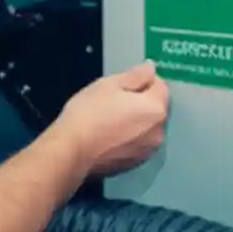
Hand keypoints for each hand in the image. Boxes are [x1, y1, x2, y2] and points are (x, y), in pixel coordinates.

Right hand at [53, 61, 169, 176]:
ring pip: (147, 127)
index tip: (123, 84)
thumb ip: (136, 75)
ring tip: (110, 120)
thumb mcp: (109, 84)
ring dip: (136, 120)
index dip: (142, 80)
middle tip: (113, 101)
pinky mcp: (135, 164)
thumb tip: (151, 68)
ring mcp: (148, 151)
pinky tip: (109, 136)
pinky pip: (137, 143)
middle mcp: (159, 132)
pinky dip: (129, 137)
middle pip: (155, 108)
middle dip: (141, 102)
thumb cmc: (89, 113)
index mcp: (156, 109)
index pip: (160, 85)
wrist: (72, 151)